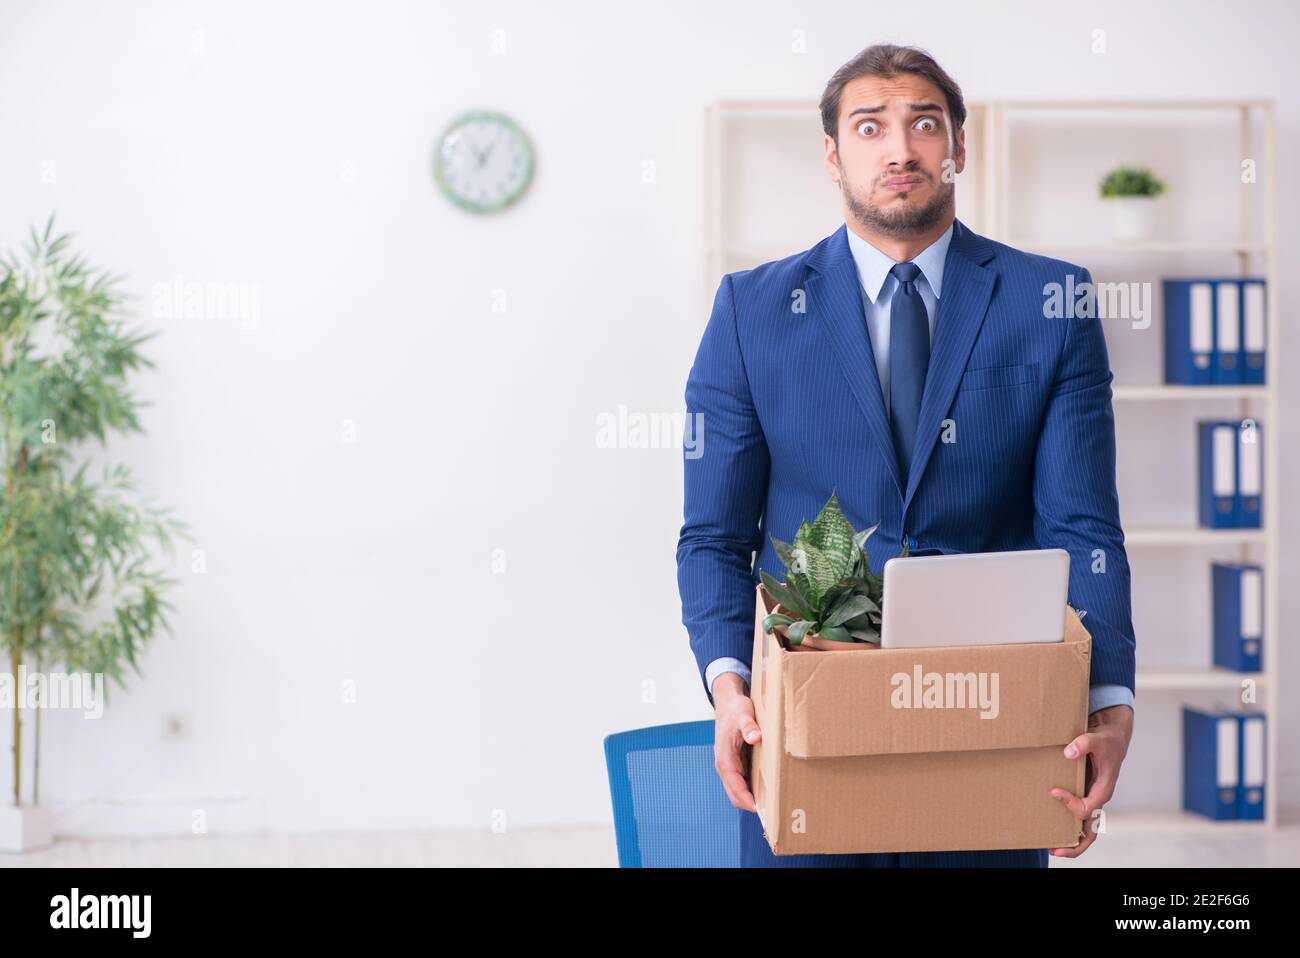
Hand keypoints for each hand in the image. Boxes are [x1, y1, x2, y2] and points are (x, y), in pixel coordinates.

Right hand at [712, 673, 760, 811]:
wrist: (728, 703)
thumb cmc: (735, 710)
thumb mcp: (743, 714)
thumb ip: (749, 726)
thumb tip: (755, 737)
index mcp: (724, 760)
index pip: (735, 788)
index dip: (748, 801)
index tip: (764, 810)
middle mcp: (725, 766)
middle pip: (736, 795)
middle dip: (751, 806)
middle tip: (773, 814)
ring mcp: (729, 767)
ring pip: (738, 791)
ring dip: (752, 799)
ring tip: (773, 806)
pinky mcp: (735, 764)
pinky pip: (742, 783)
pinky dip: (753, 790)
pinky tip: (769, 790)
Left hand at [1048, 704, 1133, 857]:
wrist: (1113, 737)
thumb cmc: (1106, 740)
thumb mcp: (1097, 738)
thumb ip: (1084, 744)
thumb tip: (1068, 752)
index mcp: (1103, 790)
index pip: (1087, 808)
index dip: (1070, 804)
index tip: (1053, 791)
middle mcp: (1098, 799)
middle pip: (1091, 832)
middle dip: (1075, 845)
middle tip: (1054, 851)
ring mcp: (1092, 799)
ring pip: (1086, 829)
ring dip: (1071, 841)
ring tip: (1050, 848)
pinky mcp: (1085, 794)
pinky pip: (1079, 816)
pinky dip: (1069, 825)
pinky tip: (1052, 826)